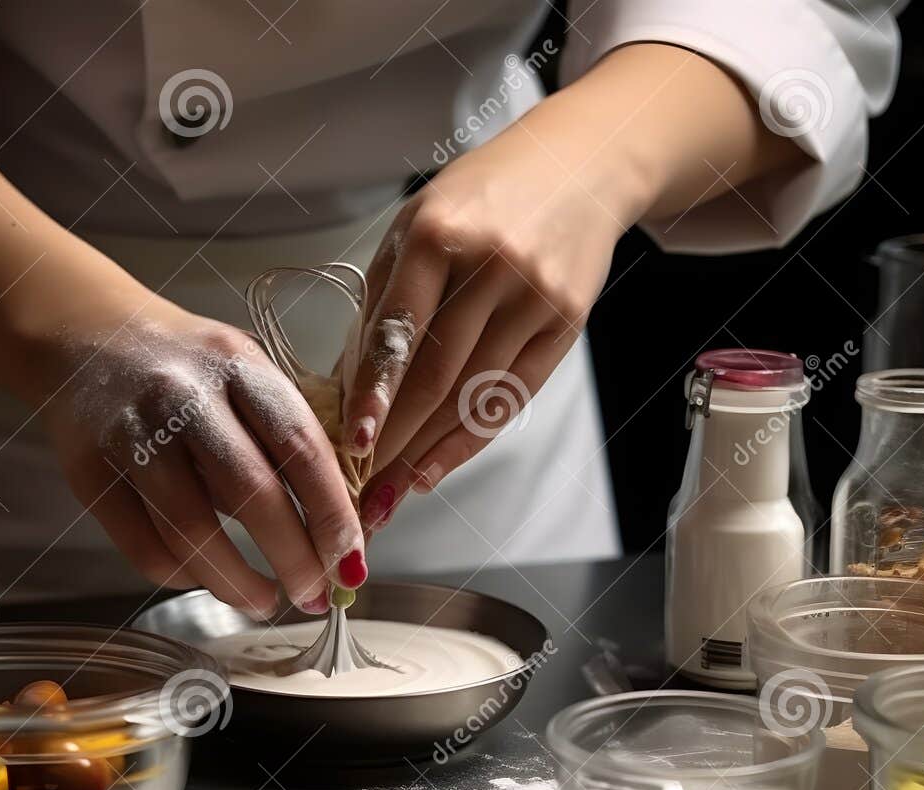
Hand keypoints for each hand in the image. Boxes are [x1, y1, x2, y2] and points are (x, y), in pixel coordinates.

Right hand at [37, 299, 366, 615]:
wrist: (82, 338)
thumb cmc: (184, 369)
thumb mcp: (242, 376)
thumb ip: (282, 439)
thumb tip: (327, 533)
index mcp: (238, 365)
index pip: (301, 446)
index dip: (332, 514)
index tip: (350, 563)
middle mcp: (184, 394)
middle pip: (251, 492)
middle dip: (293, 558)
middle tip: (313, 595)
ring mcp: (132, 432)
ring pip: (192, 529)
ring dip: (236, 581)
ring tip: (263, 602)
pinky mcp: (88, 471)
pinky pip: (143, 544)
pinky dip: (180, 575)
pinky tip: (202, 577)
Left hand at [347, 122, 625, 529]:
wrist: (576, 165)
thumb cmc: (481, 198)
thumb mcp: (416, 225)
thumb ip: (382, 300)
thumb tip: (348, 387)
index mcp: (440, 235)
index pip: (401, 331)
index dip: (375, 393)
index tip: (353, 441)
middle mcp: (492, 267)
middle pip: (438, 374)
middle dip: (396, 439)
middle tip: (361, 488)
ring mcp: (535, 297)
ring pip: (474, 395)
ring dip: (428, 452)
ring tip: (390, 491)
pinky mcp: (566, 322)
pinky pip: (511, 397)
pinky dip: (470, 439)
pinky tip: (436, 467)